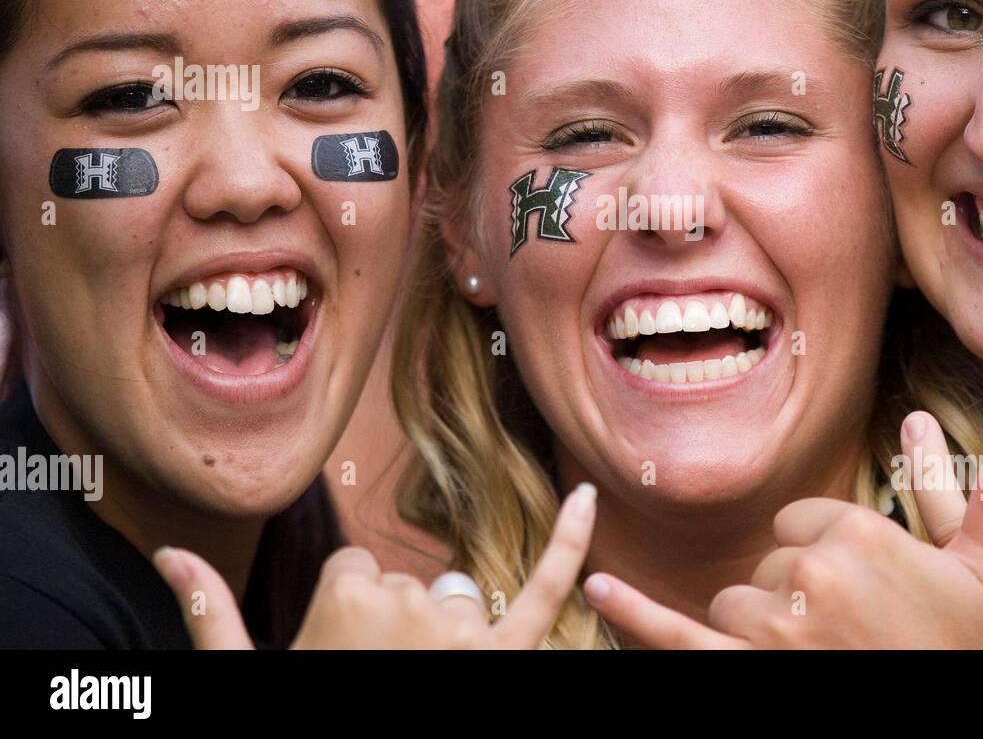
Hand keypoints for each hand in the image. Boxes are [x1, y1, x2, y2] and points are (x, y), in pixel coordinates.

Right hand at [154, 482, 596, 648]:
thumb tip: (164, 551)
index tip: (332, 656)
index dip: (343, 618)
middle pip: (403, 588)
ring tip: (415, 679)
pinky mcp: (508, 656)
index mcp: (347, 599)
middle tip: (370, 678)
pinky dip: (570, 542)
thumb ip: (212, 613)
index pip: (355, 573)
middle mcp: (409, 605)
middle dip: (387, 629)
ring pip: (454, 599)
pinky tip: (589, 495)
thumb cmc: (299, 725)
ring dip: (440, 632)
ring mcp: (463, 633)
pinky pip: (543, 590)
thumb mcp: (245, 678)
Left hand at [583, 423, 982, 647]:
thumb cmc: (963, 652)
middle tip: (849, 634)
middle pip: (772, 562)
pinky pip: (676, 633)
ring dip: (764, 626)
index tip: (862, 591)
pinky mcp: (740, 663)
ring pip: (737, 601)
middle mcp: (807, 573)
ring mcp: (771, 625)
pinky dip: (633, 612)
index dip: (830, 556)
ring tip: (820, 657)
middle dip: (798, 593)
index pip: (807, 522)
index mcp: (857, 536)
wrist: (940, 712)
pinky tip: (596, 588)